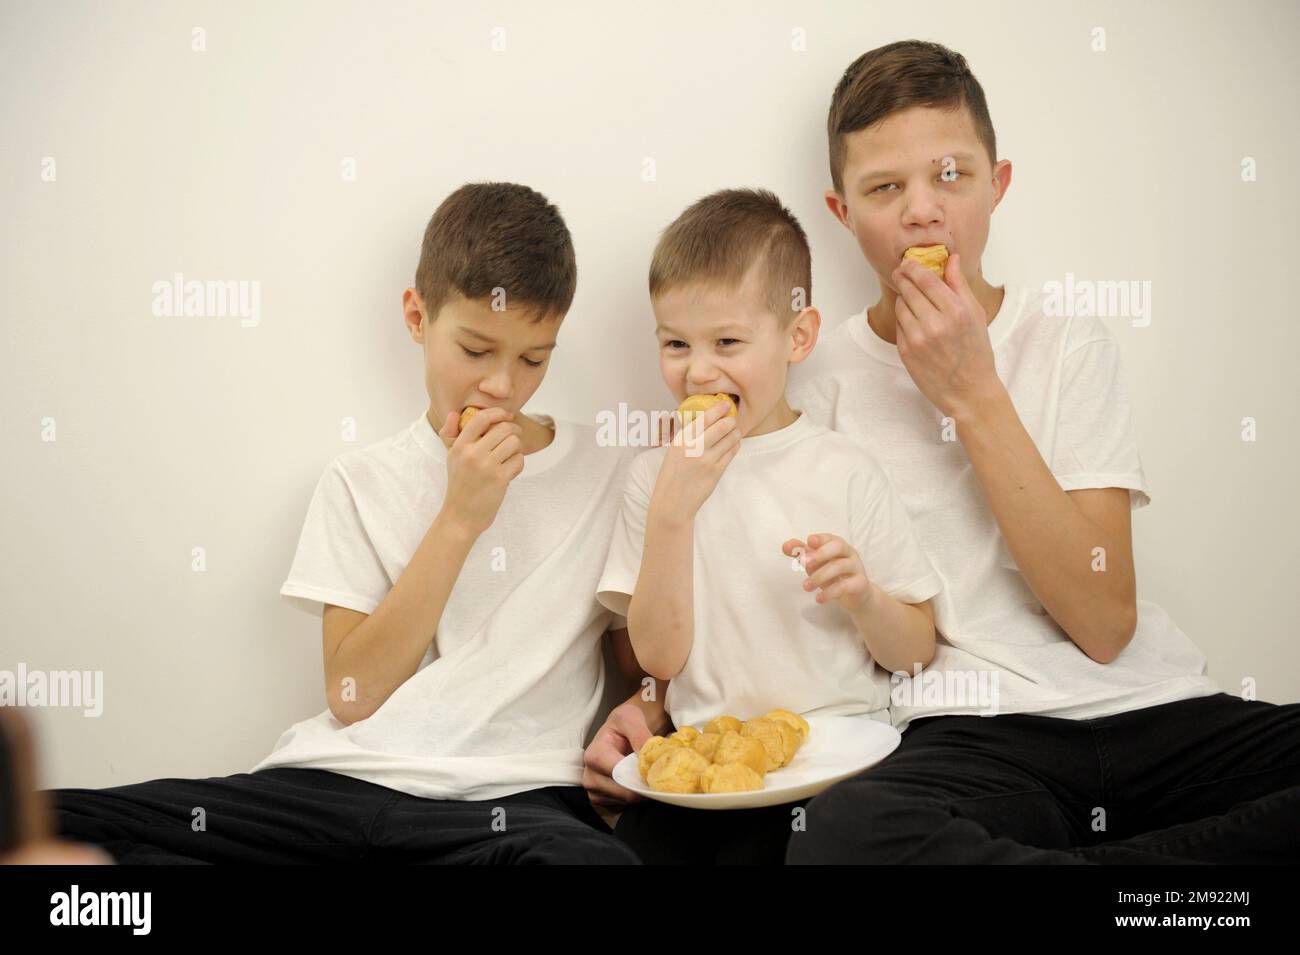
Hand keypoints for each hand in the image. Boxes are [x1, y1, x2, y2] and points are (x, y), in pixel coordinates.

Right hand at [437, 407, 523, 535]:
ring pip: (514, 442)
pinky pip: (519, 460)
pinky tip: (511, 470)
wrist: (461, 515)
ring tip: (511, 455)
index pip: (481, 418)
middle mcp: (472, 454)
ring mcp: (486, 466)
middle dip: (514, 430)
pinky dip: (518, 464)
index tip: (507, 416)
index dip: (498, 413)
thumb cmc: (459, 485)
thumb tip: (454, 413)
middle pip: (504, 428)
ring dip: (517, 448)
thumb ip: (452, 435)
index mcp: (459, 446)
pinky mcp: (499, 479)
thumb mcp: (452, 458)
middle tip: (516, 436)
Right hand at [582, 702, 656, 811]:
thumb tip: (648, 756)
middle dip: (645, 787)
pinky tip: (641, 785)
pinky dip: (637, 800)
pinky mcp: (604, 802)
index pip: (620, 775)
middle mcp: (590, 776)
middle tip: (662, 778)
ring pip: (627, 803)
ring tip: (650, 778)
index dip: (642, 777)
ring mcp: (595, 792)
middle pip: (624, 793)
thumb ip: (640, 736)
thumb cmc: (624, 724)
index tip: (660, 774)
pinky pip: (625, 808)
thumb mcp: (631, 718)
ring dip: (642, 794)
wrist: (619, 732)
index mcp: (594, 755)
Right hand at [648, 399, 739, 520]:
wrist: (673, 503)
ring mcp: (707, 460)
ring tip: (734, 431)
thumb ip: (688, 436)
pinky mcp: (716, 472)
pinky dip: (735, 446)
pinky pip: (731, 453)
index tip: (726, 404)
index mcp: (681, 439)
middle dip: (731, 420)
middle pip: (722, 426)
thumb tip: (705, 420)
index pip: (705, 418)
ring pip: (730, 439)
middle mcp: (694, 447)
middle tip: (732, 419)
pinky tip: (733, 444)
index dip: (719, 408)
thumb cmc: (672, 476)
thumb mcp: (674, 451)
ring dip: (735, 432)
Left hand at [782, 533, 877, 616]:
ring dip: (820, 576)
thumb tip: (785, 546)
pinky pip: (846, 586)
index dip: (820, 539)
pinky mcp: (860, 584)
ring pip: (840, 566)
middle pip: (838, 547)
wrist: (857, 595)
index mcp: (838, 545)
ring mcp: (857, 568)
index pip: (829, 538)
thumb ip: (802, 553)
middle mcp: (849, 553)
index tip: (809, 541)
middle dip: (820, 553)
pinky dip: (830, 592)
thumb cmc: (833, 574)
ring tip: (805, 587)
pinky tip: (818, 599)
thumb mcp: (816, 564)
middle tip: (804, 563)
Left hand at [891, 252, 1001, 417]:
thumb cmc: (976, 352)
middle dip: (903, 278)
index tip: (907, 262)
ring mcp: (918, 339)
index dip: (913, 268)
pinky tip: (913, 320)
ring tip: (911, 299)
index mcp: (956, 312)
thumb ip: (960, 285)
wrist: (968, 391)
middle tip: (900, 272)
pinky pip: (898, 325)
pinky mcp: (906, 352)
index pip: (926, 280)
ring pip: (900, 306)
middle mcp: (935, 324)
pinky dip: (903, 319)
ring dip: (903, 299)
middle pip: (909, 290)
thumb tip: (950, 259)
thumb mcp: (976, 315)